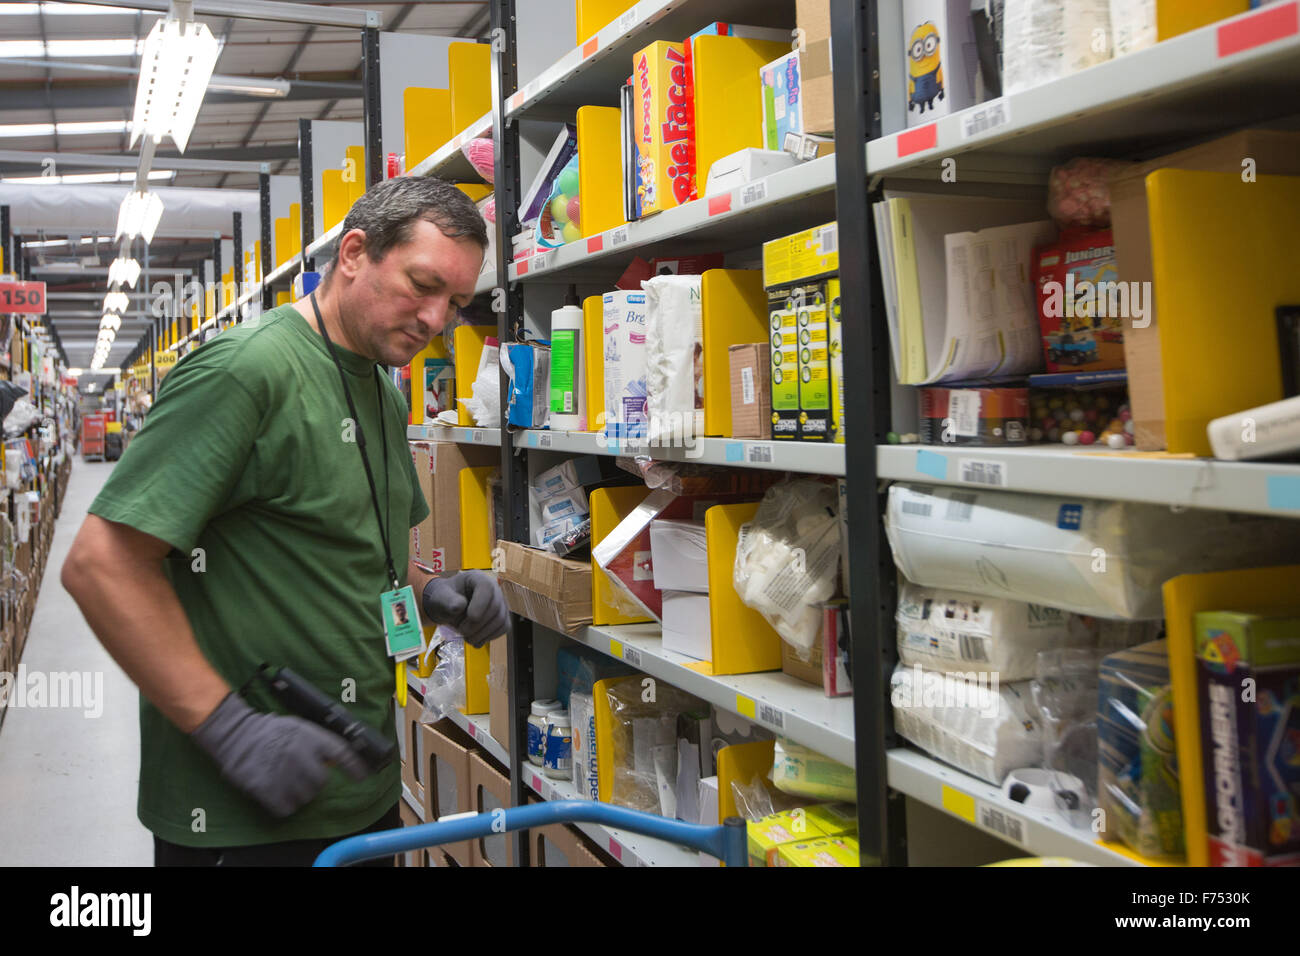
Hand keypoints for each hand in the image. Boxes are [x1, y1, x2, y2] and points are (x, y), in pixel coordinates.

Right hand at [190, 693, 368, 817]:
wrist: (236, 734)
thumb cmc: (270, 730)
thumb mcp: (299, 726)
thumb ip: (318, 742)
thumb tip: (335, 760)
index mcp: (311, 737)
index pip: (342, 754)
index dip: (354, 767)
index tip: (362, 776)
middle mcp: (301, 756)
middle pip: (322, 783)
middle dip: (314, 781)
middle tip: (300, 774)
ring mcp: (284, 774)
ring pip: (305, 797)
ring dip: (298, 793)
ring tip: (285, 780)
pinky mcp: (267, 789)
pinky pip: (286, 808)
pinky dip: (283, 804)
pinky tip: (276, 791)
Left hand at [422, 571, 507, 646]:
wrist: (447, 608)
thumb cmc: (444, 599)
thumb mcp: (440, 597)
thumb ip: (448, 600)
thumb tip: (460, 606)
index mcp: (477, 578)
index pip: (487, 588)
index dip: (480, 604)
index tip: (469, 618)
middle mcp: (493, 589)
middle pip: (495, 608)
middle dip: (478, 624)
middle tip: (462, 631)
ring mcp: (500, 603)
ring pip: (501, 620)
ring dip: (483, 634)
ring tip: (467, 638)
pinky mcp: (502, 617)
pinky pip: (503, 628)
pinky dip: (489, 637)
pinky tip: (475, 640)